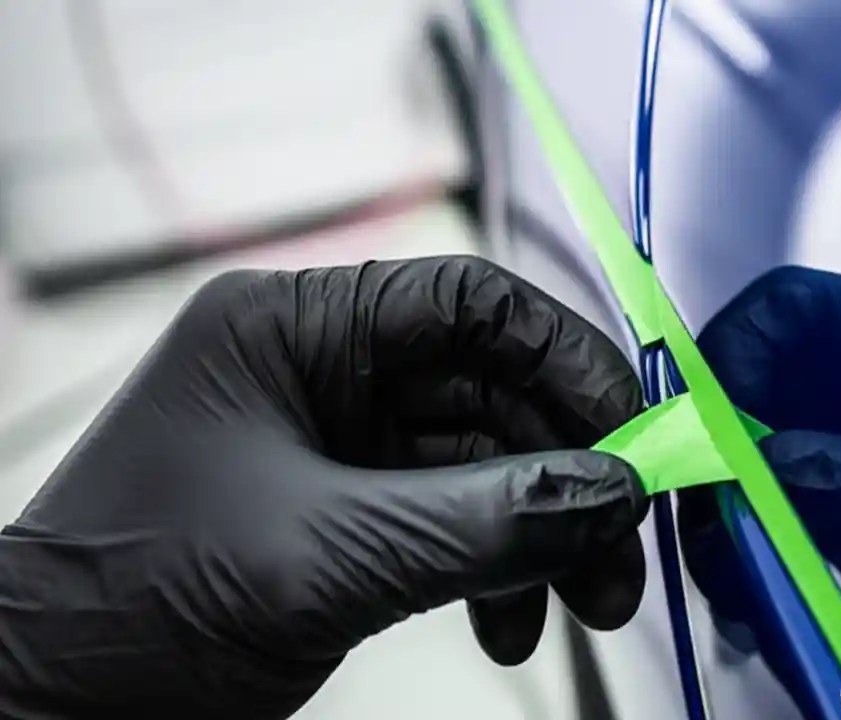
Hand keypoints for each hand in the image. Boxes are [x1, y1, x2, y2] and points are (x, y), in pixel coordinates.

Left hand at [0, 257, 647, 718]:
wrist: (48, 708)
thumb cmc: (133, 608)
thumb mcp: (331, 556)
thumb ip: (487, 521)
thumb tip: (614, 491)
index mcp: (292, 327)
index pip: (468, 302)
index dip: (566, 358)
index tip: (635, 431)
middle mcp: (321, 370)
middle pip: (491, 390)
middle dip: (566, 472)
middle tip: (622, 548)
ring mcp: (336, 442)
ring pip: (485, 462)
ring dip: (544, 532)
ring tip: (582, 604)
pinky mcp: (348, 509)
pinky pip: (457, 519)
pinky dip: (499, 569)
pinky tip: (511, 625)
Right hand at [683, 267, 840, 717]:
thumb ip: (839, 475)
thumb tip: (744, 461)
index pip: (793, 303)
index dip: (736, 345)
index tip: (702, 420)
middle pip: (751, 369)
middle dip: (714, 432)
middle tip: (699, 501)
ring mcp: (835, 432)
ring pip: (738, 435)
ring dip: (718, 495)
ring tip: (725, 563)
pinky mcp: (816, 489)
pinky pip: (749, 490)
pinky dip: (734, 532)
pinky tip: (742, 587)